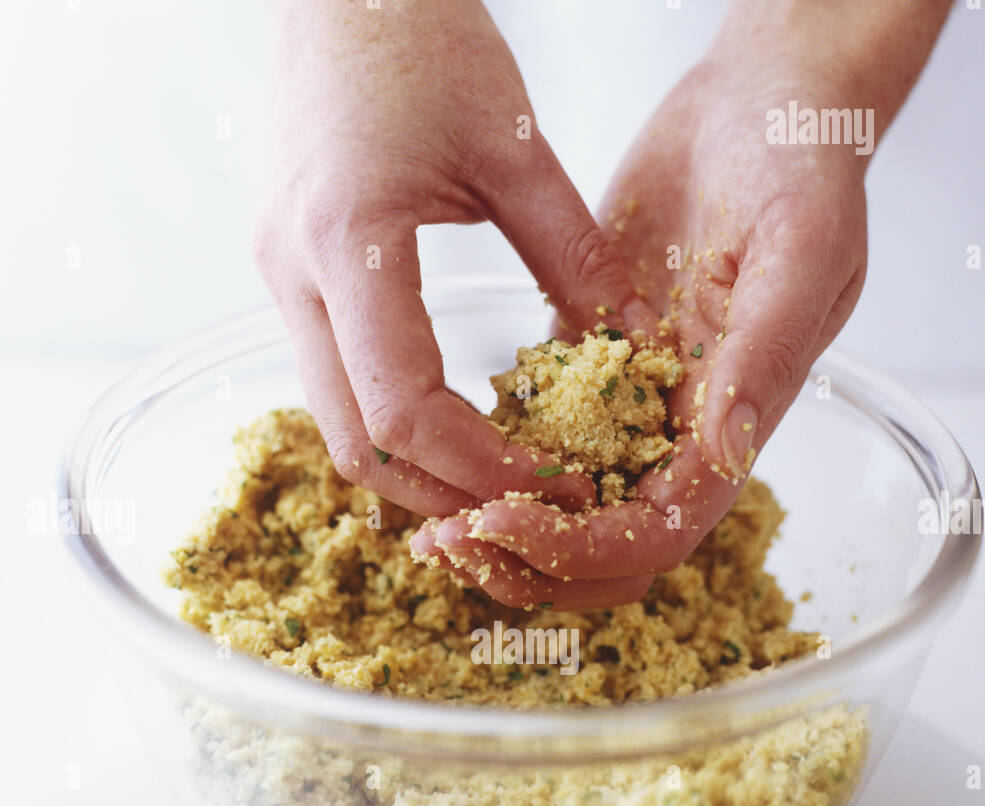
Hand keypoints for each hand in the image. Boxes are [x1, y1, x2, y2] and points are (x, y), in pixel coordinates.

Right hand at [254, 0, 657, 519]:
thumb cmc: (419, 37)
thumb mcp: (513, 144)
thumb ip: (573, 252)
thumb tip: (631, 345)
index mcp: (348, 241)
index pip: (402, 410)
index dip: (479, 466)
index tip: (553, 482)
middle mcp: (293, 277)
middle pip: (356, 445)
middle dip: (444, 492)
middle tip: (528, 505)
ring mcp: (277, 281)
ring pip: (337, 426)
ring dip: (415, 468)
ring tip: (498, 475)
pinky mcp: (285, 278)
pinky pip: (334, 385)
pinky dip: (393, 426)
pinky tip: (455, 423)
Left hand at [424, 52, 868, 608]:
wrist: (763, 104)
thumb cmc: (803, 167)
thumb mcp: (802, 247)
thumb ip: (766, 352)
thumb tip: (725, 448)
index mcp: (730, 430)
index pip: (655, 535)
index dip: (580, 546)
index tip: (501, 519)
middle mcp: (678, 438)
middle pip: (601, 547)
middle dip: (526, 561)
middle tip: (443, 542)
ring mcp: (631, 409)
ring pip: (561, 506)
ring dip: (497, 528)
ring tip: (425, 523)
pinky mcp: (588, 367)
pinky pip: (533, 436)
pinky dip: (487, 460)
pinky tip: (427, 449)